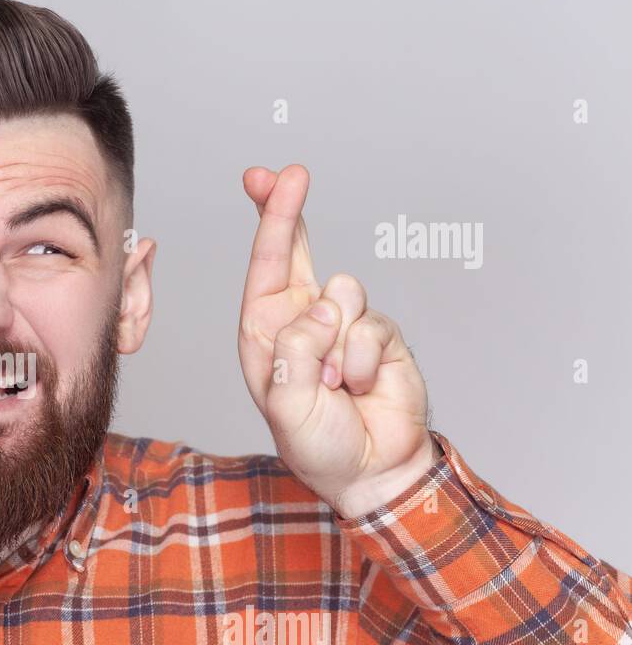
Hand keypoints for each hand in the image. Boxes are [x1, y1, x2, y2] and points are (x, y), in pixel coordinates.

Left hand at [237, 165, 435, 518]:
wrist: (371, 470)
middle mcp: (300, 319)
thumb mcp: (286, 402)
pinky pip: (371, 327)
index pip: (265, 266)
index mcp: (265, 331)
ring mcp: (341, 324)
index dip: (268, 220)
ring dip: (335, 345)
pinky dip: (361, 364)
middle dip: (288, 211)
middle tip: (291, 173)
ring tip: (335, 386)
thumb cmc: (317, 442)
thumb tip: (323, 307)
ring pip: (342, 293)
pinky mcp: (378, 335)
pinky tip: (359, 389)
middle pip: (296, 250)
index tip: (266, 179)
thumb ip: (296, 352)